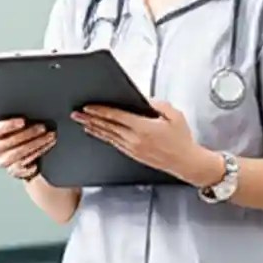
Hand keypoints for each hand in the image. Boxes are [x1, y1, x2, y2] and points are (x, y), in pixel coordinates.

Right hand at [0, 118, 55, 180]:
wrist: (24, 154)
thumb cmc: (21, 134)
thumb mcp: (18, 125)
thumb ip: (20, 120)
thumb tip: (34, 109)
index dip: (9, 125)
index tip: (23, 121)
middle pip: (11, 142)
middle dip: (29, 134)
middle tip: (43, 128)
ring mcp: (3, 162)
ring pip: (19, 155)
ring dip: (37, 145)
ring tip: (50, 138)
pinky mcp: (13, 172)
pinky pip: (24, 168)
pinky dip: (34, 160)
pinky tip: (44, 154)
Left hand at [72, 100, 219, 184]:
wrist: (186, 163)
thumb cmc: (181, 139)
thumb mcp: (174, 115)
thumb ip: (157, 105)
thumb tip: (142, 100)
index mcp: (144, 128)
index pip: (117, 117)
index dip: (101, 111)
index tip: (89, 107)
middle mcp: (135, 139)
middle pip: (107, 127)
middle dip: (90, 119)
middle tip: (76, 113)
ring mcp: (132, 148)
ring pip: (108, 136)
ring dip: (93, 128)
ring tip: (80, 122)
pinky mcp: (132, 154)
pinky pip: (113, 143)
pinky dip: (103, 137)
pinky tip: (96, 132)